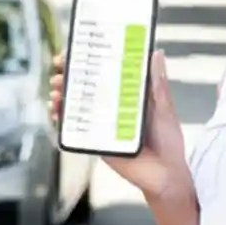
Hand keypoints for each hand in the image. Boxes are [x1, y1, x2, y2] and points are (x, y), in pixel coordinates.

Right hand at [49, 49, 190, 200]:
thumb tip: (156, 53)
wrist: (165, 176)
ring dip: (62, 95)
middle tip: (60, 67)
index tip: (75, 48)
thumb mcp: (164, 109)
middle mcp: (113, 107)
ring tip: (57, 90)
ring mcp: (103, 124)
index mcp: (129, 95)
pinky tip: (57, 112)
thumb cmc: (169, 142)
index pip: (106, 71)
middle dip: (68, 75)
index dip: (89, 59)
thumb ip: (158, 85)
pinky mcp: (96, 142)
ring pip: (77, 106)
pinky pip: (76, 129)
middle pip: (86, 86)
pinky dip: (62, 120)